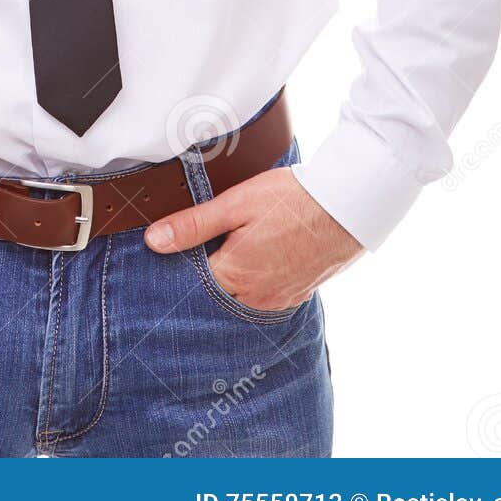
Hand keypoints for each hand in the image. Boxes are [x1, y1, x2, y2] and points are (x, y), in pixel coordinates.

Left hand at [144, 167, 362, 310]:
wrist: (346, 207)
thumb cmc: (292, 200)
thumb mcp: (235, 203)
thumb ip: (193, 225)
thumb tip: (154, 240)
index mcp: (234, 275)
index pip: (190, 281)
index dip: (181, 262)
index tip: (177, 246)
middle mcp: (254, 297)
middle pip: (214, 292)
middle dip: (206, 271)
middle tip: (210, 241)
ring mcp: (276, 300)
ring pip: (239, 296)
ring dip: (232, 277)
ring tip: (236, 245)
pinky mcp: (295, 296)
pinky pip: (263, 295)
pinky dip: (255, 280)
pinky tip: (259, 256)